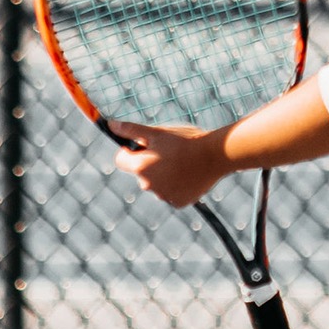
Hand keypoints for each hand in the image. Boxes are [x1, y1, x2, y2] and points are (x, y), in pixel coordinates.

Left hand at [111, 119, 226, 208]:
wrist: (217, 155)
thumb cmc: (187, 140)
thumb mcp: (159, 132)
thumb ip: (132, 130)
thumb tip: (111, 125)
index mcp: (140, 167)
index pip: (121, 159)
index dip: (131, 150)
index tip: (147, 144)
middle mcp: (148, 185)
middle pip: (140, 172)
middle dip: (150, 163)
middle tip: (171, 151)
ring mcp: (163, 196)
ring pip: (157, 183)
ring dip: (164, 174)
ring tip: (184, 162)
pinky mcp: (178, 202)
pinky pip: (171, 193)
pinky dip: (177, 185)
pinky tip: (190, 174)